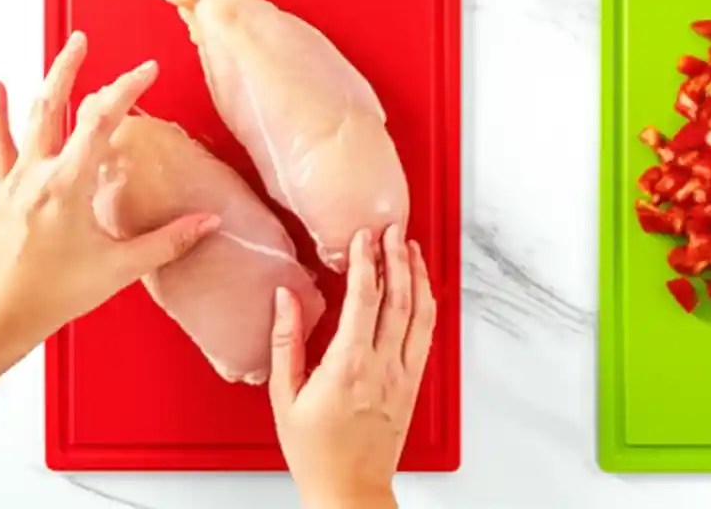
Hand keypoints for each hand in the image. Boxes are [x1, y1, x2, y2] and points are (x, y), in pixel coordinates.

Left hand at [0, 31, 220, 345]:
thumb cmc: (52, 295)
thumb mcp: (119, 269)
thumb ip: (168, 241)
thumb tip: (209, 222)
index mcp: (67, 186)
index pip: (100, 122)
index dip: (125, 89)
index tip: (147, 70)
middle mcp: (38, 174)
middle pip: (56, 107)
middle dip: (75, 69)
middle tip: (87, 41)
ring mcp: (16, 180)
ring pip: (30, 117)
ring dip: (47, 80)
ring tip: (63, 51)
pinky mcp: (2, 191)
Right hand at [270, 224, 435, 508]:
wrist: (349, 488)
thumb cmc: (314, 450)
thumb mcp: (284, 396)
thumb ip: (285, 342)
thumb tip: (285, 297)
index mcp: (347, 366)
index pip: (363, 299)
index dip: (367, 261)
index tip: (364, 235)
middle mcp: (382, 367)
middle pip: (397, 298)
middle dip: (397, 256)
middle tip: (393, 228)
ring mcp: (403, 375)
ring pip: (419, 314)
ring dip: (417, 276)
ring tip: (412, 248)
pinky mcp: (413, 384)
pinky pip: (426, 336)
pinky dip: (427, 306)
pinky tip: (422, 289)